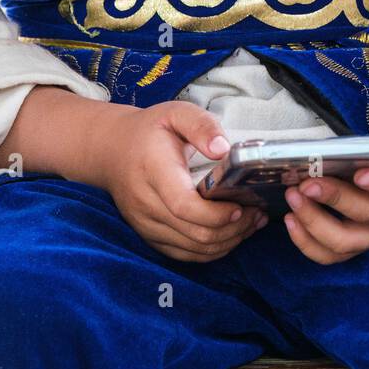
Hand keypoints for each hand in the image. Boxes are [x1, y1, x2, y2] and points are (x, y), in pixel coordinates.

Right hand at [96, 100, 268, 261]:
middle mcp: (146, 203)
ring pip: (192, 249)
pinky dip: (210, 250)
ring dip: (227, 242)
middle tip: (256, 215)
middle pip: (194, 233)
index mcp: (154, 170)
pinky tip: (229, 235)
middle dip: (233, 229)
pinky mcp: (149, 236)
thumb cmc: (149, 131)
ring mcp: (145, 224)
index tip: (241, 205)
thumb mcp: (175, 113)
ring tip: (250, 224)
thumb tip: (224, 149)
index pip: (184, 206)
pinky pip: (183, 254)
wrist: (111, 151)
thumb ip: (201, 126)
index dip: (217, 214)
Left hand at [283, 90, 368, 263]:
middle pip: (368, 215)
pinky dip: (310, 243)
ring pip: (348, 243)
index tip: (360, 173)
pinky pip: (335, 253)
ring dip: (316, 225)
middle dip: (335, 200)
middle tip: (305, 182)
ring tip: (293, 196)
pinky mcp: (365, 239)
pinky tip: (291, 219)